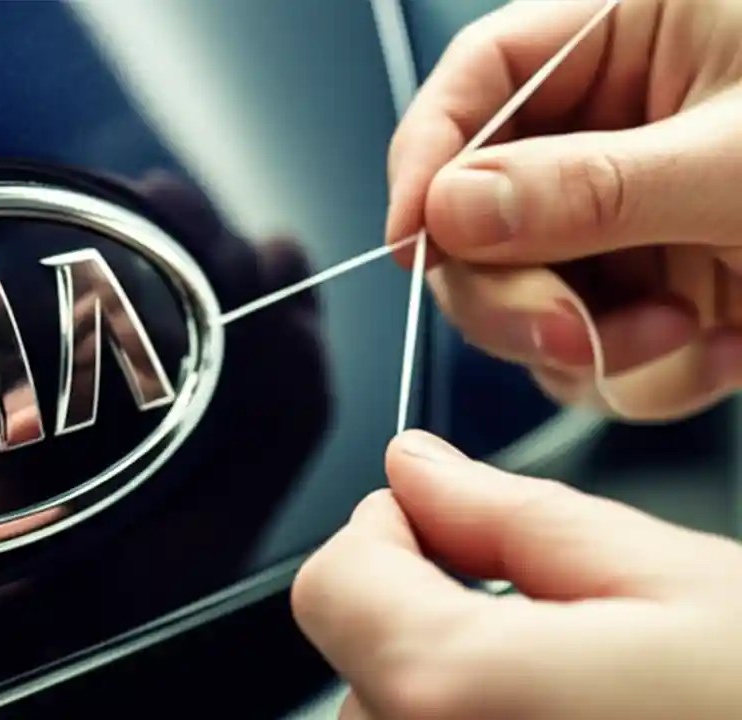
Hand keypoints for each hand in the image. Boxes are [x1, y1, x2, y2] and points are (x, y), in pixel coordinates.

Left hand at [291, 430, 741, 719]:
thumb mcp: (671, 584)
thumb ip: (510, 518)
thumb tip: (417, 469)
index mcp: (452, 693)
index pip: (331, 583)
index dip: (390, 536)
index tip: (450, 529)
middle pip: (362, 664)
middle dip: (434, 623)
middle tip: (562, 640)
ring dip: (457, 700)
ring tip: (583, 711)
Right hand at [388, 0, 741, 419]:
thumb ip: (590, 187)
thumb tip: (453, 209)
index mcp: (630, 35)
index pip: (479, 81)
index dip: (428, 158)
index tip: (412, 239)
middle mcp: (616, 125)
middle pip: (482, 210)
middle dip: (514, 289)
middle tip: (563, 333)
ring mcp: (636, 214)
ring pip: (533, 294)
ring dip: (593, 344)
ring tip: (688, 338)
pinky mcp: (667, 285)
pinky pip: (601, 347)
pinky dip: (650, 372)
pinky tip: (725, 348)